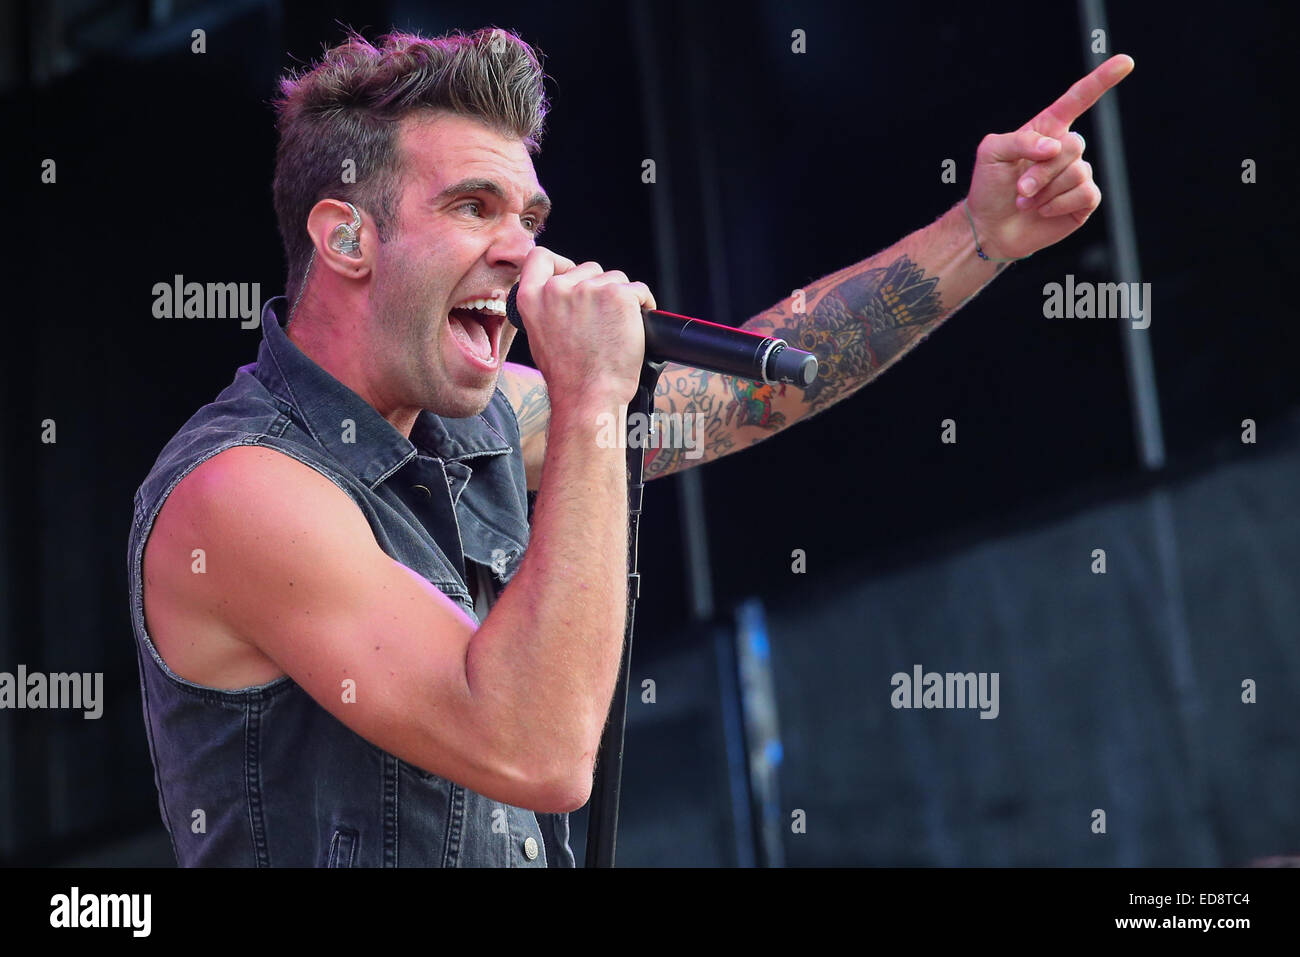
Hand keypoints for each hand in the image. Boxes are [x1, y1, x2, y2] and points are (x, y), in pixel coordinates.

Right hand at [513, 246, 655, 406]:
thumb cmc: (569, 376)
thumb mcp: (540, 336)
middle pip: (587, 269)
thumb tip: (566, 292)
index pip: (539, 257)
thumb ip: (547, 307)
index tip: (572, 274)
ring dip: (620, 299)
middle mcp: (557, 288)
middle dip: (598, 289)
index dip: (560, 263)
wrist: (589, 396)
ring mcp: (589, 289)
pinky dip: (643, 305)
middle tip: (600, 322)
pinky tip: (635, 327)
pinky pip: (638, 290)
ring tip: (614, 330)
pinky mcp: (618, 295)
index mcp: (531, 298)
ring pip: (614, 279)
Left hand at [966, 54, 1134, 260]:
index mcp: (1047, 130)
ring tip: (1025, 202)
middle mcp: (1066, 150)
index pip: (1078, 99)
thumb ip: (1020, 140)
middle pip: (1074, 145)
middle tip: (1020, 189)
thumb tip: (1055, 146)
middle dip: (1042, 170)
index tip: (1126, 62)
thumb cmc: (989, 187)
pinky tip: (1042, 211)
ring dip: (1045, 191)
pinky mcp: (1083, 201)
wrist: (990, 227)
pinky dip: (1058, 204)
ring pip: (1077, 172)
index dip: (1102, 80)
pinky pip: (1085, 193)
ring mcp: (1077, 174)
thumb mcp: (991, 153)